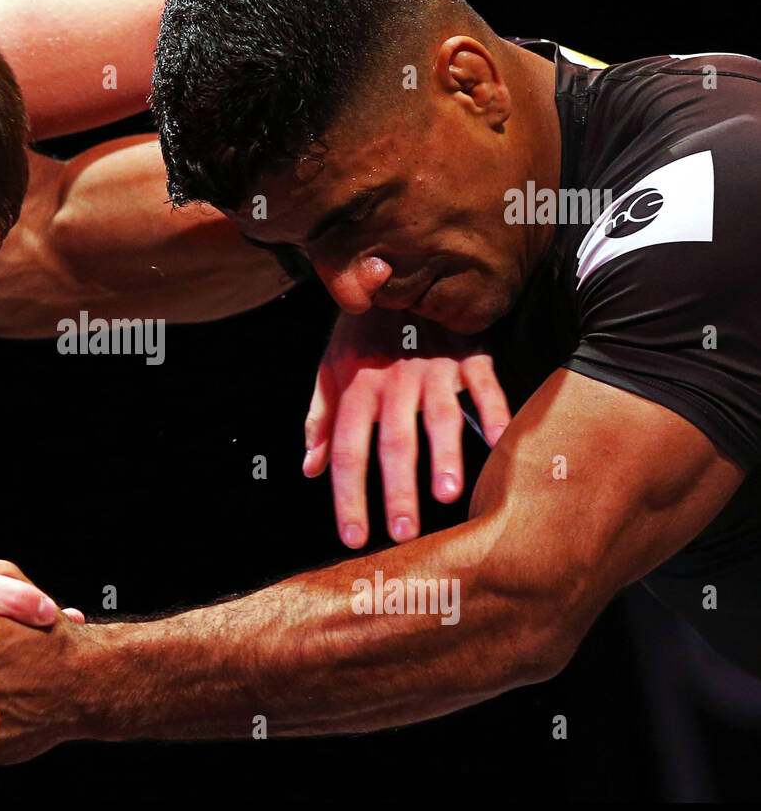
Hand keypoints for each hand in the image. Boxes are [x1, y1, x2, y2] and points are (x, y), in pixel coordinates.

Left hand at [304, 309, 510, 548]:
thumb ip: (319, 419)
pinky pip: (484, 383)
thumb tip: (310, 468)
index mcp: (356, 388)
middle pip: (393, 441)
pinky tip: (500, 441)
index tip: (352, 537)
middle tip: (402, 534)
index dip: (348, 495)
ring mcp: (433, 367)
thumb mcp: (330, 369)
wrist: (395, 273)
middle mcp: (392, 381)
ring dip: (444, 455)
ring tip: (447, 495)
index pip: (347, 451)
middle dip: (398, 489)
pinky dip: (494, 411)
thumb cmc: (362, 333)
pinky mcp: (468, 353)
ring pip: (438, 416)